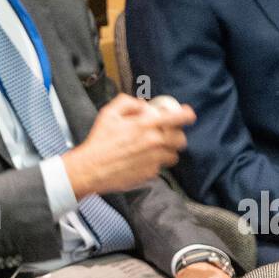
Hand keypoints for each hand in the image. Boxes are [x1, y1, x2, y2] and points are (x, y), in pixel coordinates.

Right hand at [63, 94, 195, 198]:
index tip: (188, 115)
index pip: (178, 118)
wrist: (90, 169)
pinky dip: (153, 164)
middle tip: (167, 136)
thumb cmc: (98, 141)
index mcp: (146, 124)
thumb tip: (143, 105)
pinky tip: (140, 162)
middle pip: (180, 139)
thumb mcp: (109, 113)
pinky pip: (159, 168)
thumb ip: (129, 103)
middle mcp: (154, 142)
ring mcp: (154, 160)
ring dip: (167, 152)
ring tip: (153, 151)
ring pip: (173, 156)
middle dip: (176, 136)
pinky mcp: (150, 174)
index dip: (187, 115)